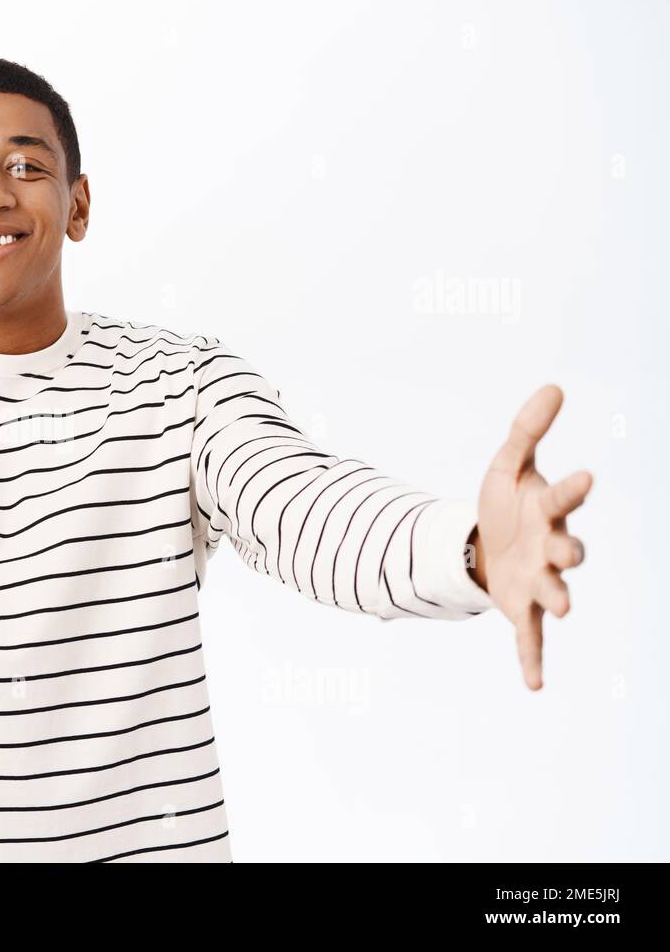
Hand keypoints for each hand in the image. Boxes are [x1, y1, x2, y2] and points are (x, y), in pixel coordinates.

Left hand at [473, 384, 591, 690]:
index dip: (572, 489)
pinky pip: (529, 637)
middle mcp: (550, 548)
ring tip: (562, 608)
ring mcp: (538, 580)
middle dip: (567, 551)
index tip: (585, 476)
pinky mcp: (520, 607)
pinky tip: (534, 686)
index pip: (562, 497)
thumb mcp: (508, 464)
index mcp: (548, 510)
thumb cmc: (507, 503)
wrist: (485, 541)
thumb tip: (553, 385)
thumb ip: (527, 430)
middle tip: (566, 553)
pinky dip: (532, 661)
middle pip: (567, 549)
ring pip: (553, 590)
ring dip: (557, 598)